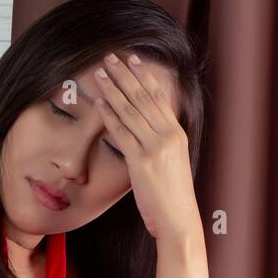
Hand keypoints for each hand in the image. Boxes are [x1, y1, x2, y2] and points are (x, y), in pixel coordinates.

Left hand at [92, 52, 202, 245]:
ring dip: (113, 89)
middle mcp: (168, 136)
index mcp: (177, 134)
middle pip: (143, 98)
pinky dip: (109, 115)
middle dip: (125, 75)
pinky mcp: (142, 161)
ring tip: (100, 72)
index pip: (159, 97)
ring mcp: (156, 147)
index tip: (132, 60)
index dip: (144, 77)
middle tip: (111, 57)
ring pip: (131, 110)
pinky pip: (122, 132)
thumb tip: (144, 133)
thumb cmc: (173, 198)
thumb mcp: (172, 164)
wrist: (178, 220)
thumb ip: (160, 145)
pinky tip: (99, 101)